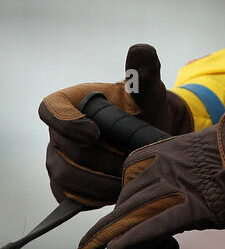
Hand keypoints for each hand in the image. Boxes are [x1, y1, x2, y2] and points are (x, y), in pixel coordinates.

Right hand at [39, 43, 193, 207]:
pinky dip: (94, 198)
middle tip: (130, 164)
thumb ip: (145, 70)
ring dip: (99, 183)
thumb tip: (141, 50)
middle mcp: (57, 132)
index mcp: (69, 102)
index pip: (51, 109)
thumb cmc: (143, 108)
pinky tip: (118, 192)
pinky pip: (70, 196)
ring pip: (68, 177)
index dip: (68, 123)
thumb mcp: (148, 89)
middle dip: (101, 160)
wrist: (147, 137)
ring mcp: (58, 159)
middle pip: (67, 151)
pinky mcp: (66, 185)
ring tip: (128, 181)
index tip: (95, 133)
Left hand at [77, 84, 224, 248]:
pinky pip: (153, 224)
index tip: (121, 209)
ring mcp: (180, 184)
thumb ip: (190, 168)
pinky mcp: (194, 206)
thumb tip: (187, 186)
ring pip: (134, 210)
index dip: (124, 192)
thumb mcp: (212, 152)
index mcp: (173, 148)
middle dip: (118, 217)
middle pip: (129, 194)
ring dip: (116, 231)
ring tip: (103, 247)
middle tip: (110, 236)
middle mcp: (169, 164)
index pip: (132, 170)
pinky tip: (116, 248)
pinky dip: (131, 238)